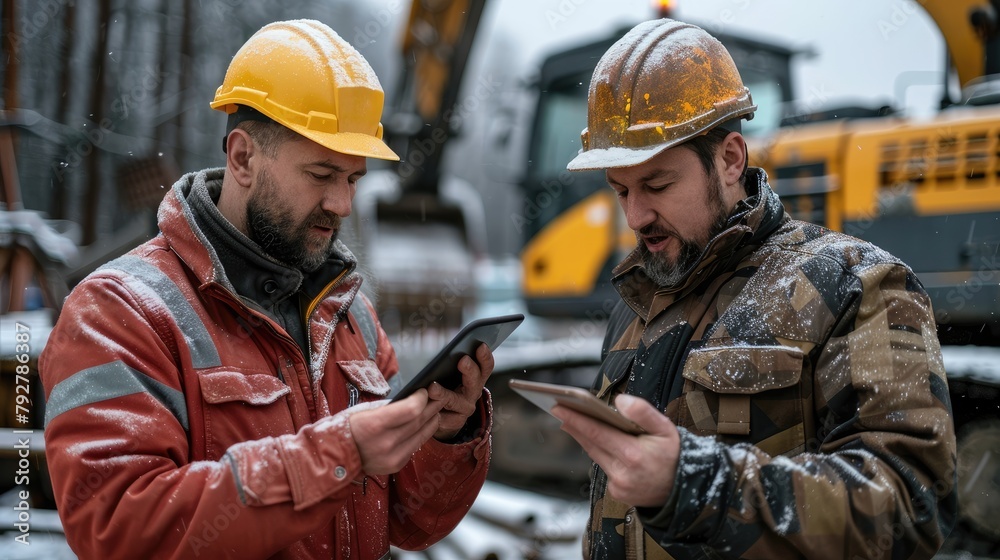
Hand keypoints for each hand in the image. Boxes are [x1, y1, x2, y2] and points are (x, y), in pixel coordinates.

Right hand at [348, 389, 443, 474]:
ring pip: (421, 435)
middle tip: (439, 396)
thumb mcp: (362, 411)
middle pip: (419, 421)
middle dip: (431, 407)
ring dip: (432, 421)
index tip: (424, 391)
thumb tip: (411, 400)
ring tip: (436, 409)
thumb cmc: (347, 428)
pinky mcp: (396, 466)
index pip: (411, 410)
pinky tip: (426, 425)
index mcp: (375, 425)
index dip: (421, 399)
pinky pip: (414, 446)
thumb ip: (388, 408)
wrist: (334, 459)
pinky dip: (422, 434)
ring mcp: (392, 457)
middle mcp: (386, 443)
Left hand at [427, 342, 493, 439]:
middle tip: (462, 360)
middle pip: (475, 380)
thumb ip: (450, 362)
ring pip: (454, 400)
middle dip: (469, 370)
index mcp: (476, 378)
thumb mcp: (452, 374)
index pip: (486, 366)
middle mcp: (473, 393)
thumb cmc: (446, 387)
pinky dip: (432, 410)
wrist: (444, 417)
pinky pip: (442, 417)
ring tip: (432, 387)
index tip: (480, 345)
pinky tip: (422, 405)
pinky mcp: (453, 422)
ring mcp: (464, 409)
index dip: (485, 356)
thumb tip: (443, 349)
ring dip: (443, 394)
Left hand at [552, 394, 679, 506]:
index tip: (560, 408)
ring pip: (596, 456)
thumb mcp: (666, 428)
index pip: (597, 433)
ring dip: (584, 438)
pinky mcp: (618, 493)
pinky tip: (598, 442)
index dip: (576, 420)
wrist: (685, 489)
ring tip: (572, 421)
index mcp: (633, 455)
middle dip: (574, 426)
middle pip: (591, 444)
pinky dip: (601, 454)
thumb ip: (643, 412)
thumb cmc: (674, 454)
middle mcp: (623, 473)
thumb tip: (619, 401)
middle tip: (559, 409)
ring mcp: (619, 486)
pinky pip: (605, 468)